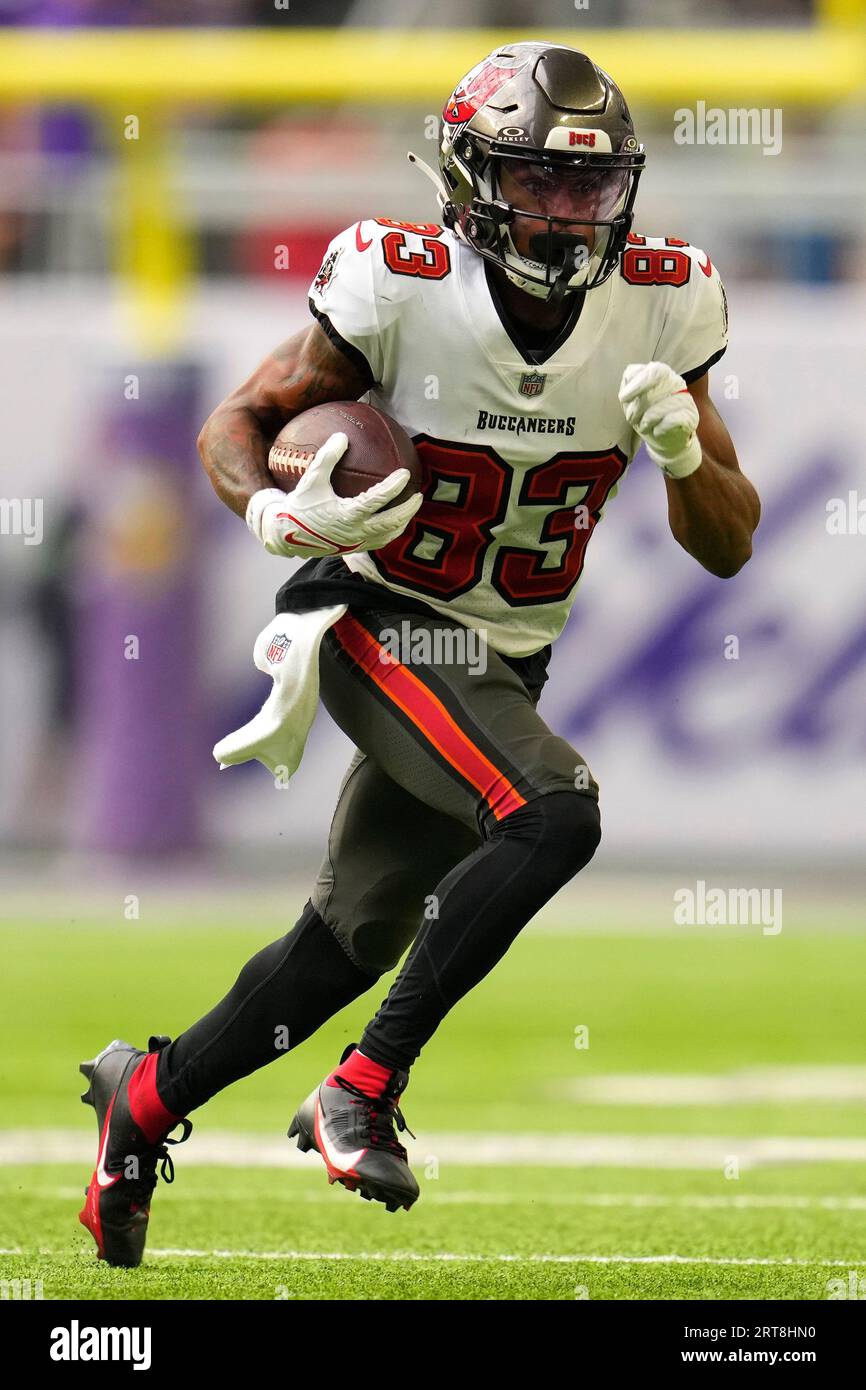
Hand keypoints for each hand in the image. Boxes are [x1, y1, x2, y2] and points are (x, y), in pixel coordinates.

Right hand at [246, 431, 421, 557]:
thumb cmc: (300, 505)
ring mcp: (356, 543)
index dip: (393, 487)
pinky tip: (394, 522)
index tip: (405, 474)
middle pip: (390, 522)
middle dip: (408, 509)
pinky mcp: (354, 549)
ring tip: (411, 510)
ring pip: (387, 535)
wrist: (288, 535)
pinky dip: (390, 532)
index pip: (377, 500)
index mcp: (346, 515)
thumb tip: (342, 436)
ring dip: (402, 523)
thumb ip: (327, 458)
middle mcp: (355, 532)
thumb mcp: (311, 480)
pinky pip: (378, 542)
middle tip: (419, 495)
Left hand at [618, 362, 702, 478]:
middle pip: (654, 390)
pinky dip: (658, 429)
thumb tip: (627, 383)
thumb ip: (630, 386)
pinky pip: (671, 421)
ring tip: (644, 427)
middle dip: (637, 408)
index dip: (637, 384)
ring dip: (645, 422)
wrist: (666, 440)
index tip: (623, 398)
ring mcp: (685, 399)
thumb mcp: (633, 400)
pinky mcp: (690, 417)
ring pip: (660, 408)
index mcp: (662, 375)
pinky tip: (657, 431)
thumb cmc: (647, 417)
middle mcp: (676, 383)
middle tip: (631, 419)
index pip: (654, 371)